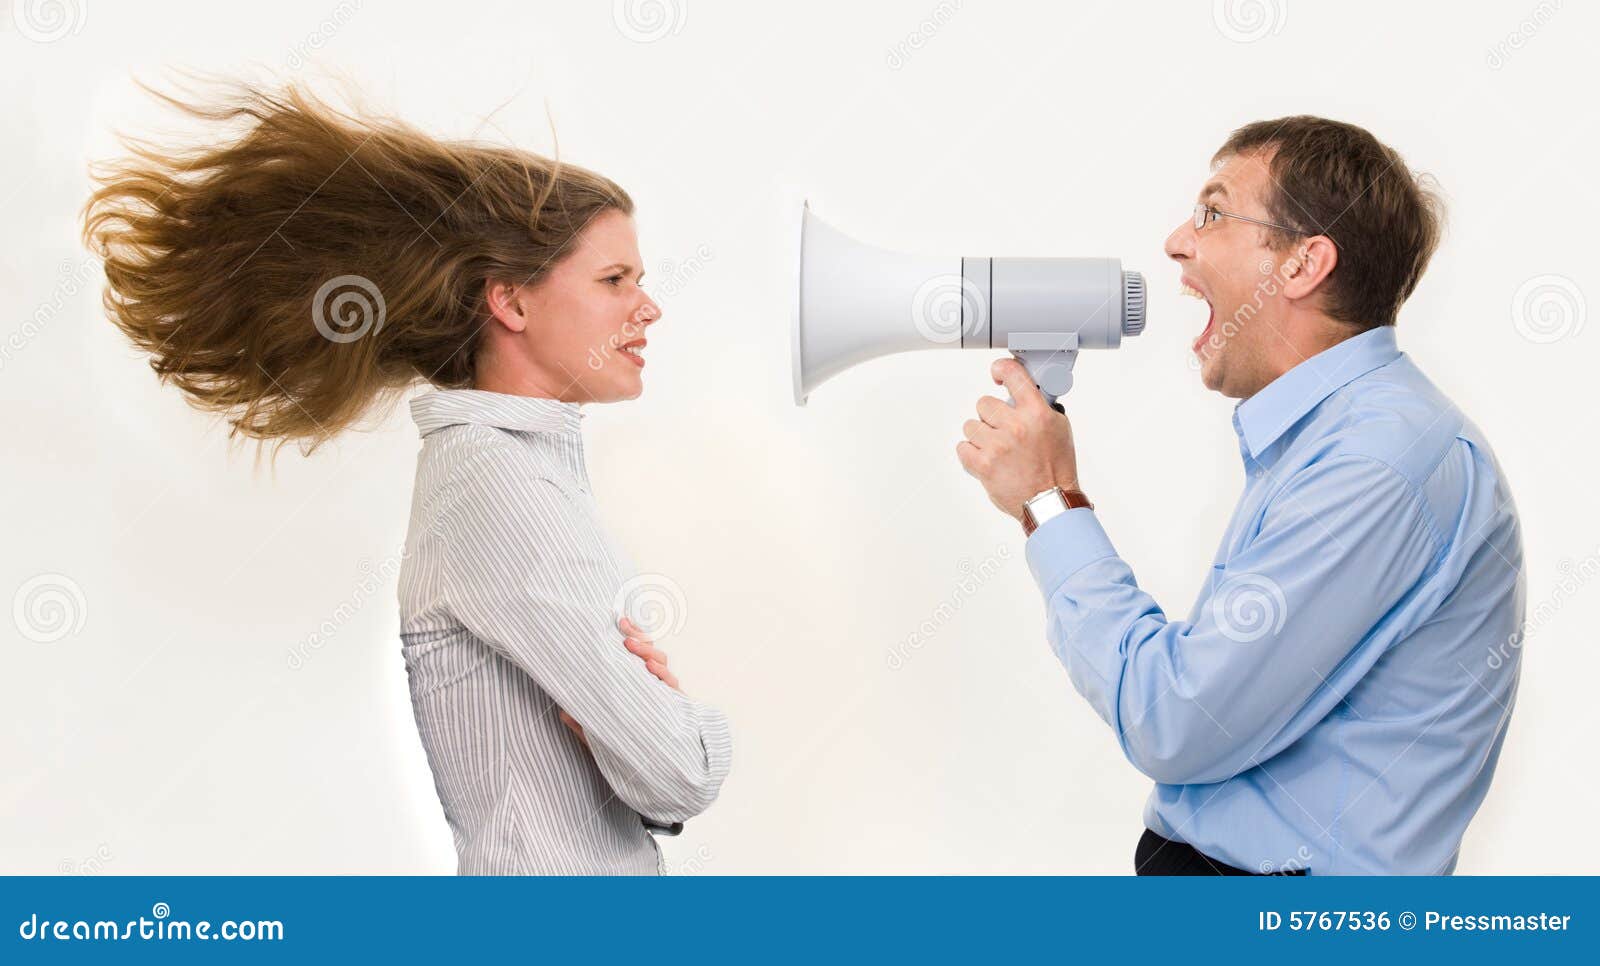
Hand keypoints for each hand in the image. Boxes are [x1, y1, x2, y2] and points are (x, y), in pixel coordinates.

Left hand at [558, 616, 681, 746]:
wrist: (656, 776)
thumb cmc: (627, 751)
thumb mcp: (599, 737)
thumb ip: (583, 725)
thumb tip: (562, 712)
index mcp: (638, 687)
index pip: (636, 655)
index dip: (632, 635)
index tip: (620, 620)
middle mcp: (654, 688)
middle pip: (651, 654)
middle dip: (640, 639)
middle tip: (624, 632)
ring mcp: (666, 697)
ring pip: (662, 666)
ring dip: (648, 653)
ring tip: (631, 646)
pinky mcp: (677, 709)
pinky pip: (673, 688)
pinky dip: (663, 676)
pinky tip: (652, 670)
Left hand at [955, 358, 1080, 521]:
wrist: (1050, 501)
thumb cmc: (1056, 468)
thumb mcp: (1059, 428)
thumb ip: (1040, 407)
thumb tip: (1023, 392)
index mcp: (1037, 413)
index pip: (1015, 375)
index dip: (1002, 369)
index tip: (997, 372)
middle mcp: (1016, 426)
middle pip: (984, 403)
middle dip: (990, 416)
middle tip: (1002, 430)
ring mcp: (998, 446)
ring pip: (971, 425)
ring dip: (980, 436)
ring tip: (996, 448)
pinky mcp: (983, 465)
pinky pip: (963, 447)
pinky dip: (971, 453)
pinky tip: (986, 458)